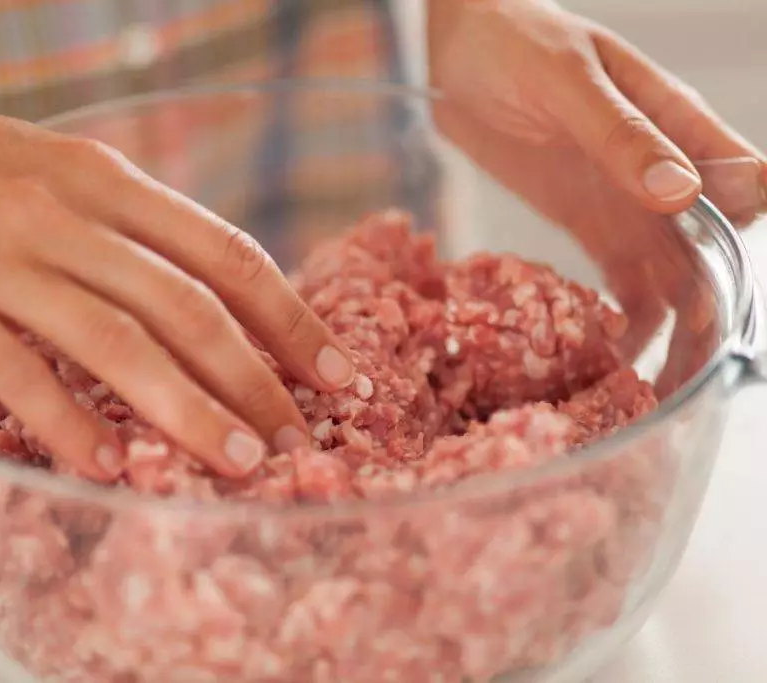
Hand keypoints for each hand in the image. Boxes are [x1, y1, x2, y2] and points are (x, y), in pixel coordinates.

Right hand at [0, 18, 355, 480]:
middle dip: (256, 380)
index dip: (292, 319)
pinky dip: (70, 424)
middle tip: (297, 440)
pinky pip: (18, 373)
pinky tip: (107, 466)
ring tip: (237, 462)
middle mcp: (63, 213)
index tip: (336, 372)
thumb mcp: (49, 166)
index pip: (225, 254)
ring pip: (119, 343)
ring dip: (188, 410)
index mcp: (102, 177)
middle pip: (189, 307)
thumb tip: (194, 296)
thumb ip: (119, 225)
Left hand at [428, 0, 764, 395]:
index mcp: (677, 125)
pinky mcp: (585, 222)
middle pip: (709, 251)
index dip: (741, 235)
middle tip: (690, 369)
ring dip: (666, 329)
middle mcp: (662, 172)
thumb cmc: (517, 40)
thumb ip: (621, 135)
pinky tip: (610, 356)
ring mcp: (625, 200)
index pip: (742, 185)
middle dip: (707, 309)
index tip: (724, 284)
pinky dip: (618, 318)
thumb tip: (684, 192)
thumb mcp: (567, 80)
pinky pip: (616, 278)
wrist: (458, 46)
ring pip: (666, 276)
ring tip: (650, 385)